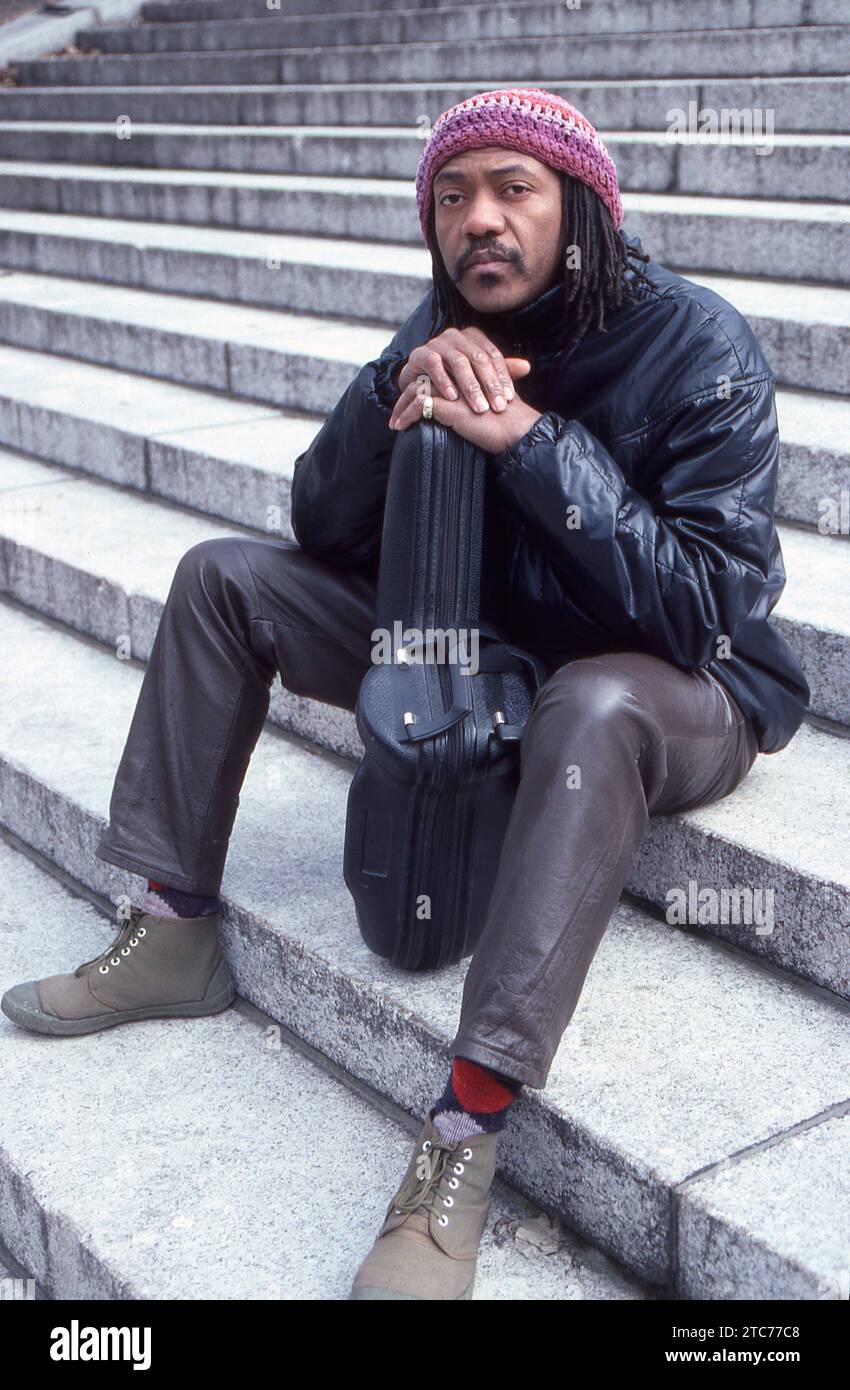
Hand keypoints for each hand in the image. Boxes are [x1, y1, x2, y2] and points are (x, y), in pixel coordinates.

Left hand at [389, 371, 542, 454]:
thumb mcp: (479, 404)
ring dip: (401, 407)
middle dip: (404, 398)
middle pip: (422, 379)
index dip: (419, 389)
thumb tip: (441, 404)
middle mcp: (458, 372)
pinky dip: (407, 416)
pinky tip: (400, 427)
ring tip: (394, 423)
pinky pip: (419, 405)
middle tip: (395, 416)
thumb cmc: (500, 421)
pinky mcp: (449, 401)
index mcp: (465, 369)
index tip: (407, 405)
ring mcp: (453, 385)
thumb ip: (463, 397)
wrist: (514, 429)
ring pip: (416, 390)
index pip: (434, 374)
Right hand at [391, 326, 531, 416]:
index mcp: (473, 338)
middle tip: (497, 407)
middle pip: (478, 358)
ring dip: (470, 387)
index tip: (508, 399)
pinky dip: (443, 382)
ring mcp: (437, 342)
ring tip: (479, 407)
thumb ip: (500, 371)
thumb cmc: (451, 378)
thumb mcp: (476, 375)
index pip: (493, 356)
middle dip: (489, 385)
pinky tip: (452, 398)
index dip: (502, 377)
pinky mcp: (420, 353)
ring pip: (458, 362)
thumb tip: (527, 367)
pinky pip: (434, 365)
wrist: (418, 380)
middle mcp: (456, 336)